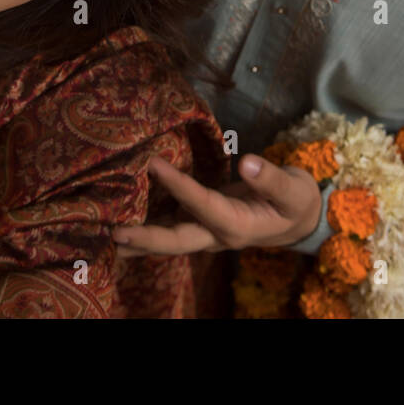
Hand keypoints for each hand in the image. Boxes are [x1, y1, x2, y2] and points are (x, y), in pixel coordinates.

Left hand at [111, 154, 321, 256]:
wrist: (302, 220)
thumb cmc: (297, 201)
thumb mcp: (293, 189)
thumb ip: (271, 178)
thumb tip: (247, 163)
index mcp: (238, 226)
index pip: (202, 205)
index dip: (178, 186)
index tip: (152, 164)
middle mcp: (216, 235)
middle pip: (175, 241)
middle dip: (144, 237)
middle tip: (112, 232)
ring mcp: (206, 233)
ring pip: (168, 240)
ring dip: (137, 239)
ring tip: (101, 235)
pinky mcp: (201, 224)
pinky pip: (171, 227)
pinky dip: (147, 225)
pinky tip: (122, 218)